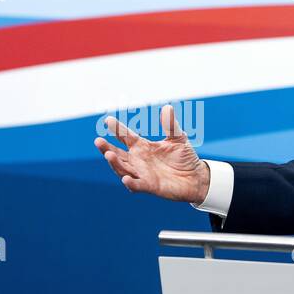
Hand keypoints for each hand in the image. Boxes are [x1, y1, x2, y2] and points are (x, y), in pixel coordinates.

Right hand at [94, 104, 209, 202]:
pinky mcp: (149, 186)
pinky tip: (126, 178)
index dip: (117, 129)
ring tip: (109, 155)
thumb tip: (167, 107)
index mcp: (142, 146)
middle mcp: (138, 160)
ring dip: (115, 163)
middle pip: (117, 154)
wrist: (196, 177)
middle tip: (98, 141)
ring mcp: (142, 174)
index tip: (108, 120)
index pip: (125, 136)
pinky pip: (137, 185)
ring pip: (122, 169)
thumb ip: (170, 124)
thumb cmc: (184, 157)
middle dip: (106, 148)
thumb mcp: (178, 138)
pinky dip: (131, 183)